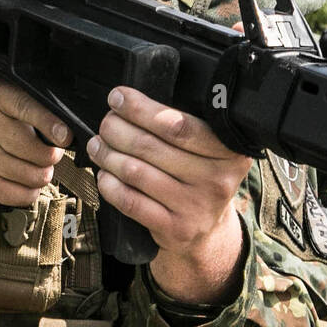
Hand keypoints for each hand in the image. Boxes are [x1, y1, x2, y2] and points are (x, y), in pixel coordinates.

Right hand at [0, 70, 70, 207]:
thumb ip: (11, 96)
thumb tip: (54, 116)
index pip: (28, 109)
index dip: (53, 125)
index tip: (64, 135)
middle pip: (37, 150)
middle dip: (51, 155)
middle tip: (51, 152)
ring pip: (33, 175)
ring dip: (43, 174)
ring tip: (38, 167)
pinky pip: (20, 195)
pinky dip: (30, 191)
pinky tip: (24, 181)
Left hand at [87, 86, 250, 303]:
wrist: (207, 228)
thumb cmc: (199, 175)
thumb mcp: (208, 148)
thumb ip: (182, 124)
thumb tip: (128, 101)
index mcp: (228, 150)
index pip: (178, 125)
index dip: (141, 109)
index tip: (117, 97)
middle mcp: (217, 179)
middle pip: (150, 147)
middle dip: (117, 129)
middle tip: (106, 123)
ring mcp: (196, 207)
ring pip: (136, 172)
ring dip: (108, 155)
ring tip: (98, 145)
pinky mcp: (175, 229)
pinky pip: (130, 201)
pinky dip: (110, 184)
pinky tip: (105, 174)